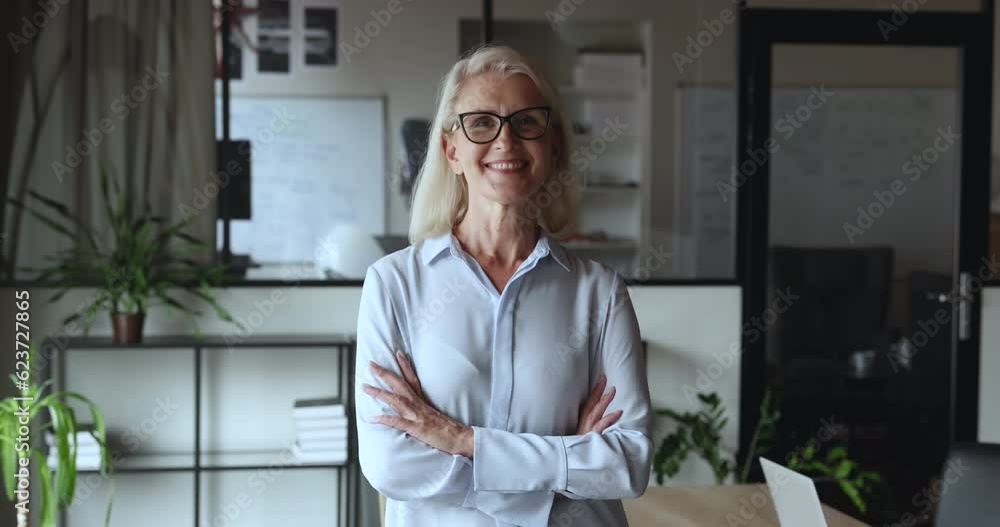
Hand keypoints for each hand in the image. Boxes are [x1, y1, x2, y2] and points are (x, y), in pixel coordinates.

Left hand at [362, 350, 473, 457]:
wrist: (460, 438)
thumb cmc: (448, 429)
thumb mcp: (435, 414)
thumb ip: (424, 410)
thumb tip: (415, 409)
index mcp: (423, 400)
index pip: (413, 378)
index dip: (405, 365)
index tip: (398, 353)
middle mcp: (418, 404)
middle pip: (399, 384)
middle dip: (384, 373)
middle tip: (371, 364)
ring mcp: (416, 415)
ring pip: (394, 399)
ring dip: (378, 392)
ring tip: (364, 387)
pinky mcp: (415, 427)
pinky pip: (397, 422)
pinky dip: (385, 419)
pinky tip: (373, 418)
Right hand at [557, 374, 622, 501]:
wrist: (565, 468)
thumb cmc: (574, 455)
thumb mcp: (579, 442)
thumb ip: (586, 434)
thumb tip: (595, 427)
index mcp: (580, 425)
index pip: (586, 405)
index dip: (593, 392)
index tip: (601, 379)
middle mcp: (582, 426)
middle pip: (590, 405)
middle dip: (597, 391)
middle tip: (605, 378)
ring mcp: (586, 432)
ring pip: (596, 413)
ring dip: (604, 401)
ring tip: (613, 390)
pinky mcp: (591, 439)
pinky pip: (601, 427)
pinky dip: (609, 418)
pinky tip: (618, 412)